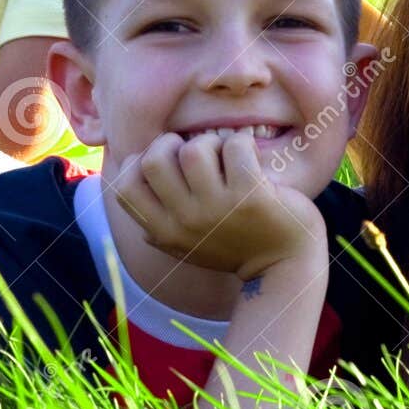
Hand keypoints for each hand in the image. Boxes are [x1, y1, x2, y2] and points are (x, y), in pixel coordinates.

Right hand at [111, 130, 325, 281]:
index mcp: (163, 232)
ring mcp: (217, 208)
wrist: (285, 266)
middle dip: (173, 142)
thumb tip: (127, 182)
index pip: (123, 188)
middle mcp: (185, 221)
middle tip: (197, 153)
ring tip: (227, 157)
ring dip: (212, 143)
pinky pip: (235, 145)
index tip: (166, 163)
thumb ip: (155, 221)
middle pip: (153, 159)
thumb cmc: (233, 246)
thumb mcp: (185, 244)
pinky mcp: (250, 195)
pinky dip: (243, 144)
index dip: (139, 162)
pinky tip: (251, 159)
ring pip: (194, 148)